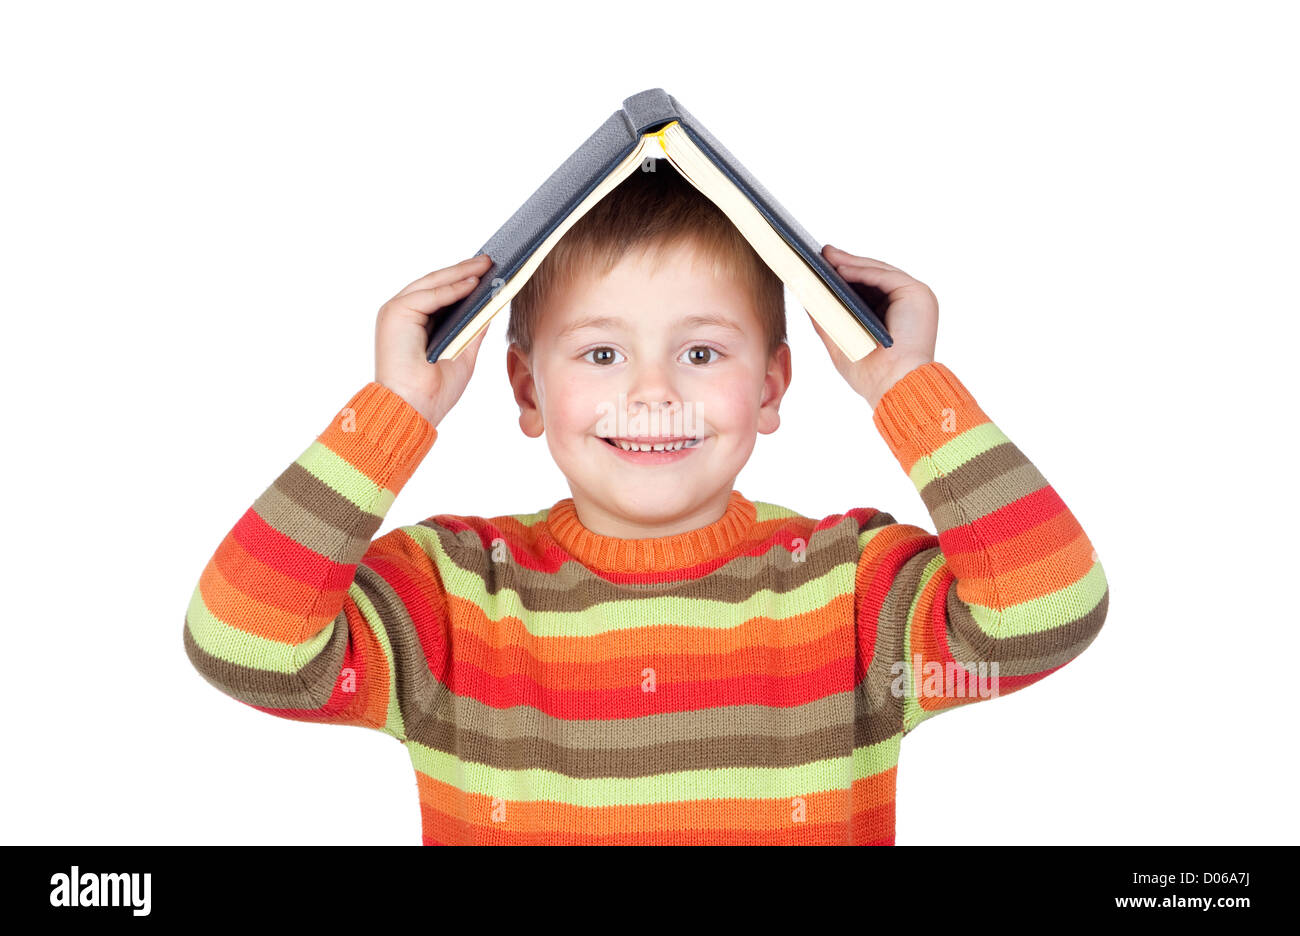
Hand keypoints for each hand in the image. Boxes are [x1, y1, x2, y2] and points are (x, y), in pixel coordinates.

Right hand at [375, 253, 493, 427]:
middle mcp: (402, 314)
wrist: (413, 410)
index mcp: (414, 323)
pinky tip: (474, 282)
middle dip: (464, 270)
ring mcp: (396, 311)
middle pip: (436, 284)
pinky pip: (430, 295)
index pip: (440, 293)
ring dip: (461, 273)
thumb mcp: (463, 353)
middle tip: (491, 259)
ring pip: (433, 284)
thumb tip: (491, 307)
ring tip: (487, 264)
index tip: (487, 270)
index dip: (463, 280)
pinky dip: (453, 288)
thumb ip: (473, 329)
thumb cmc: (434, 390)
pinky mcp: (396, 313)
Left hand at [807, 244, 938, 407]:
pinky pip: (884, 276)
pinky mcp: (917, 293)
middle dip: (845, 264)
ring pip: (878, 273)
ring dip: (850, 263)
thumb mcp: (840, 341)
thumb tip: (806, 296)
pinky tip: (839, 268)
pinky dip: (861, 271)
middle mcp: (905, 305)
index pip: (867, 289)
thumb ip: (826, 318)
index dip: (844, 276)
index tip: (820, 265)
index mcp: (892, 316)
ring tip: (825, 258)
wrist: (895, 387)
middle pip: (872, 277)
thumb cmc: (871, 375)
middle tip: (820, 254)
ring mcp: (913, 298)